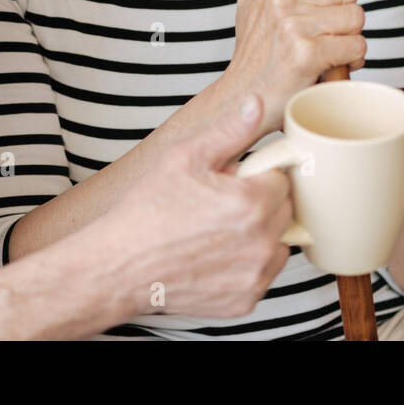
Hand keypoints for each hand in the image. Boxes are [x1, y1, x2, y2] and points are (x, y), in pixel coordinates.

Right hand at [82, 95, 292, 319]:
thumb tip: (257, 104)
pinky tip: (216, 255)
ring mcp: (254, 276)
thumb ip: (230, 131)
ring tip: (220, 229)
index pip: (282, 178)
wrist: (118, 267)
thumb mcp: (184, 158)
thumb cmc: (146, 211)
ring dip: (260, 234)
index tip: (236, 180)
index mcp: (252, 203)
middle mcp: (260, 242)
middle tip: (222, 203)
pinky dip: (247, 264)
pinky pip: (262, 274)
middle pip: (285, 211)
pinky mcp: (244, 301)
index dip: (258, 175)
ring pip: (278, 244)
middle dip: (262, 202)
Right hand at [224, 0, 365, 131]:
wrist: (242, 98)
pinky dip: (351, 59)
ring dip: (350, 37)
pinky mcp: (307, 52)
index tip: (321, 15)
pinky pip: (356, 45)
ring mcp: (292, 24)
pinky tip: (332, 65)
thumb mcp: (251, 5)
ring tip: (330, 50)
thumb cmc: (255, 56)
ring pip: (356, 17)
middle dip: (345, 15)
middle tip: (327, 35)